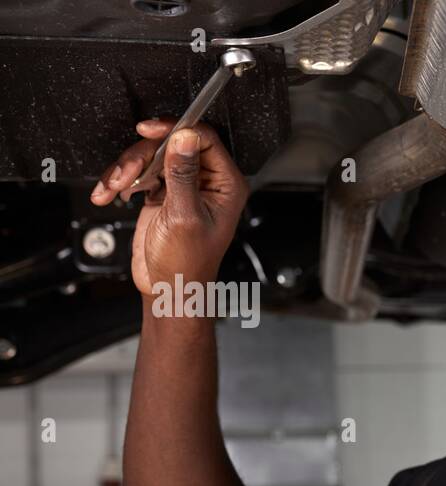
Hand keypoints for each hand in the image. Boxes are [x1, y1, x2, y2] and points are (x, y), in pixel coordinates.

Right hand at [89, 118, 248, 297]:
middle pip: (172, 143)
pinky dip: (120, 181)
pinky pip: (138, 172)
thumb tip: (185, 137)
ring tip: (114, 188)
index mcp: (226, 185)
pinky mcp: (162, 193)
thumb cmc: (186, 264)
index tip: (150, 131)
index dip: (176, 130)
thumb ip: (182, 174)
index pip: (204, 139)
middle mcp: (208, 182)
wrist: (168, 288)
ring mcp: (183, 186)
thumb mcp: (184, 216)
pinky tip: (110, 193)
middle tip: (126, 173)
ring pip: (151, 156)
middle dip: (143, 156)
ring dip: (126, 169)